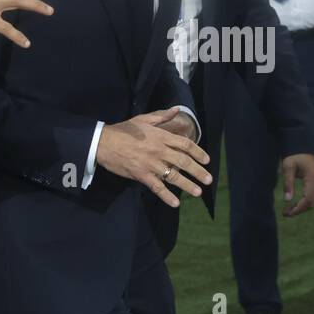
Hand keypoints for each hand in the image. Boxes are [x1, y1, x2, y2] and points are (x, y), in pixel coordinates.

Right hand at [95, 108, 211, 207]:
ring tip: (198, 192)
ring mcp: (151, 164)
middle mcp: (159, 150)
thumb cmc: (124, 130)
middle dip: (198, 171)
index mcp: (161, 136)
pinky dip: (167, 196)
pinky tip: (175, 203)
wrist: (104, 142)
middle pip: (183, 162)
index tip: (207, 160)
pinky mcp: (141, 175)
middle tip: (209, 180)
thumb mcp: (144, 119)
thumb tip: (177, 110)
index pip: (185, 144)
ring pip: (173, 176)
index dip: (198, 152)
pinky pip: (157, 187)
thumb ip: (162, 117)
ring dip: (187, 185)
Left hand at [280, 153, 313, 216]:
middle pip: (312, 203)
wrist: (305, 148)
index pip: (308, 199)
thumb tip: (287, 200)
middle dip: (299, 210)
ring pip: (313, 202)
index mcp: (313, 178)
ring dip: (301, 208)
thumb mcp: (288, 167)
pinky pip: (313, 198)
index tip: (287, 213)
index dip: (298, 208)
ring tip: (287, 210)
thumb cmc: (295, 156)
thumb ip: (288, 183)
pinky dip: (305, 204)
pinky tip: (294, 205)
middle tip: (284, 213)